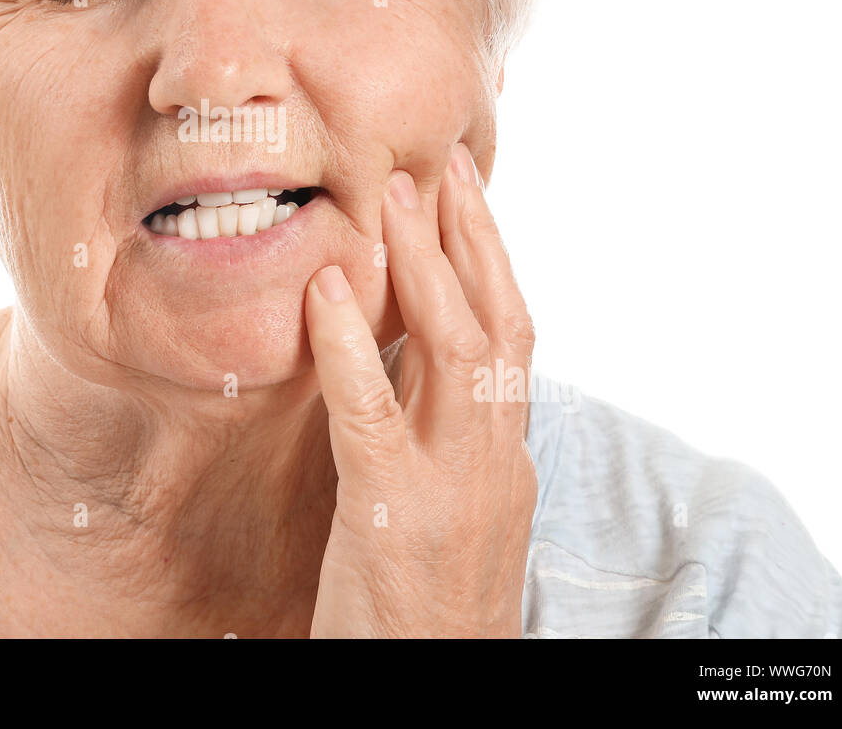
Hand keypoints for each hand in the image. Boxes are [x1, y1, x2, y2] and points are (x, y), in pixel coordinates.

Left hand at [305, 142, 536, 637]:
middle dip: (471, 238)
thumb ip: (438, 433)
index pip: (512, 335)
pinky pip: (373, 413)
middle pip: (498, 323)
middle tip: (438, 166)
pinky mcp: (398, 516)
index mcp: (504, 455)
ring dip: (427, 265)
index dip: (492, 258)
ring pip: (455, 351)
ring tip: (395, 195)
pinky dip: (352, 345)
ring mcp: (455, 486)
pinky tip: (329, 291)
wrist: (441, 688)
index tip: (466, 193)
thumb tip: (403, 356)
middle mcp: (495, 460)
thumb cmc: (430, 606)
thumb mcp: (449, 507)